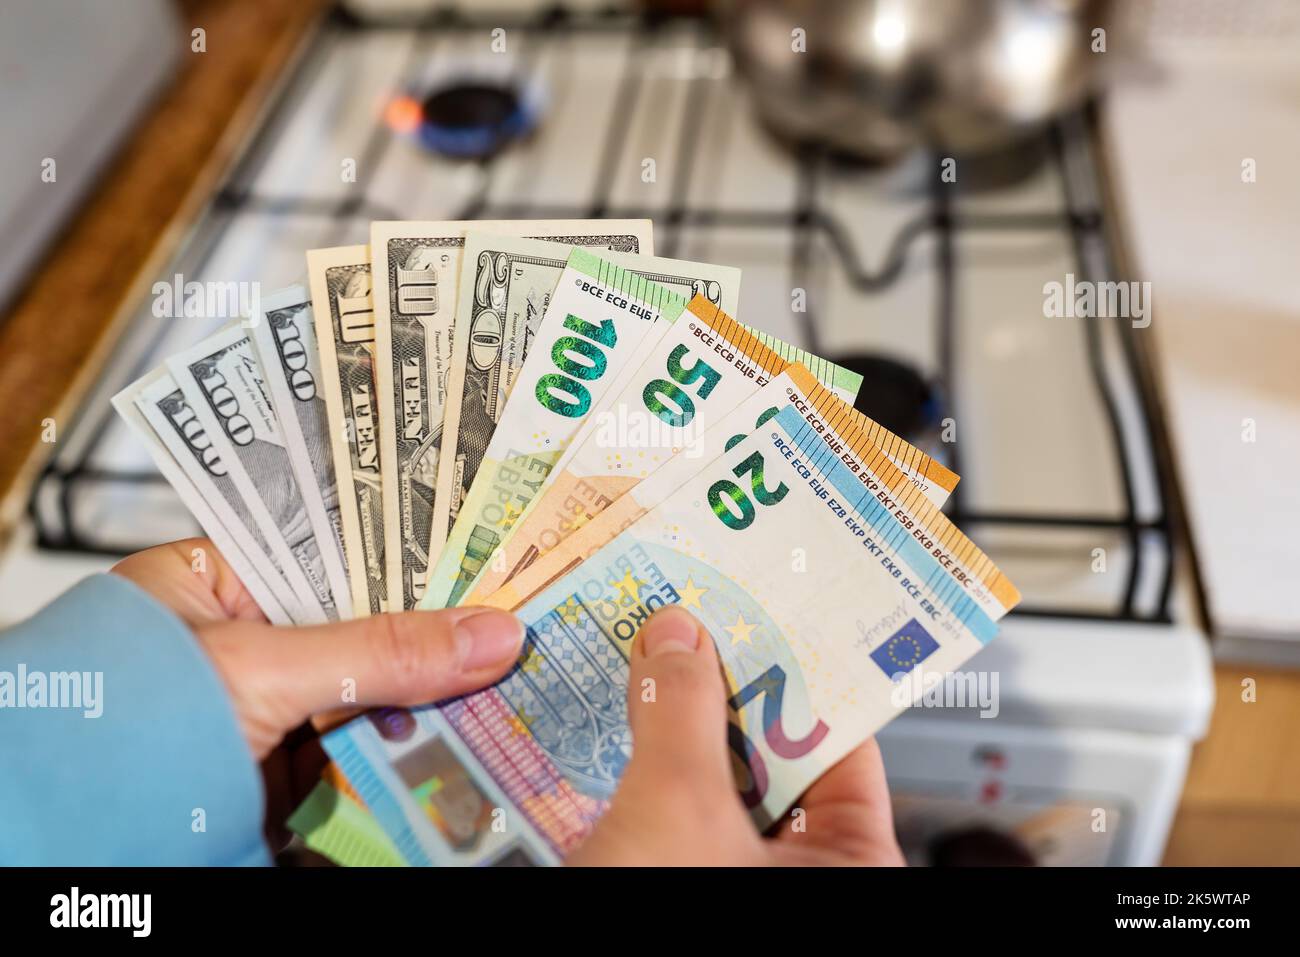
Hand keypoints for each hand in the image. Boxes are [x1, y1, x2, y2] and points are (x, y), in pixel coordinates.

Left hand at [111, 538, 523, 846]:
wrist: (72, 841)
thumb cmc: (123, 727)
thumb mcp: (261, 669)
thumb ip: (380, 651)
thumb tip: (491, 632)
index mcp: (216, 582)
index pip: (331, 550)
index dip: (406, 553)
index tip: (480, 551)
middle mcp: (242, 641)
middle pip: (359, 624)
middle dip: (430, 630)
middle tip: (513, 613)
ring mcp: (265, 711)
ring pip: (368, 691)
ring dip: (429, 695)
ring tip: (508, 673)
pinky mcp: (284, 773)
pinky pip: (361, 750)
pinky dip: (408, 751)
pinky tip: (466, 735)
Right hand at [568, 605, 904, 865]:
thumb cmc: (664, 936)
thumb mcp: (678, 814)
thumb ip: (684, 712)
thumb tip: (679, 635)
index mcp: (853, 867)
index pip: (837, 740)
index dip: (792, 668)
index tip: (748, 610)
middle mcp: (801, 878)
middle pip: (767, 757)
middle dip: (715, 693)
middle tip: (678, 624)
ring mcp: (733, 882)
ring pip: (708, 787)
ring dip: (666, 732)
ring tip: (635, 661)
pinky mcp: (674, 881)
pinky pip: (667, 820)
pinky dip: (637, 778)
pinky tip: (601, 731)